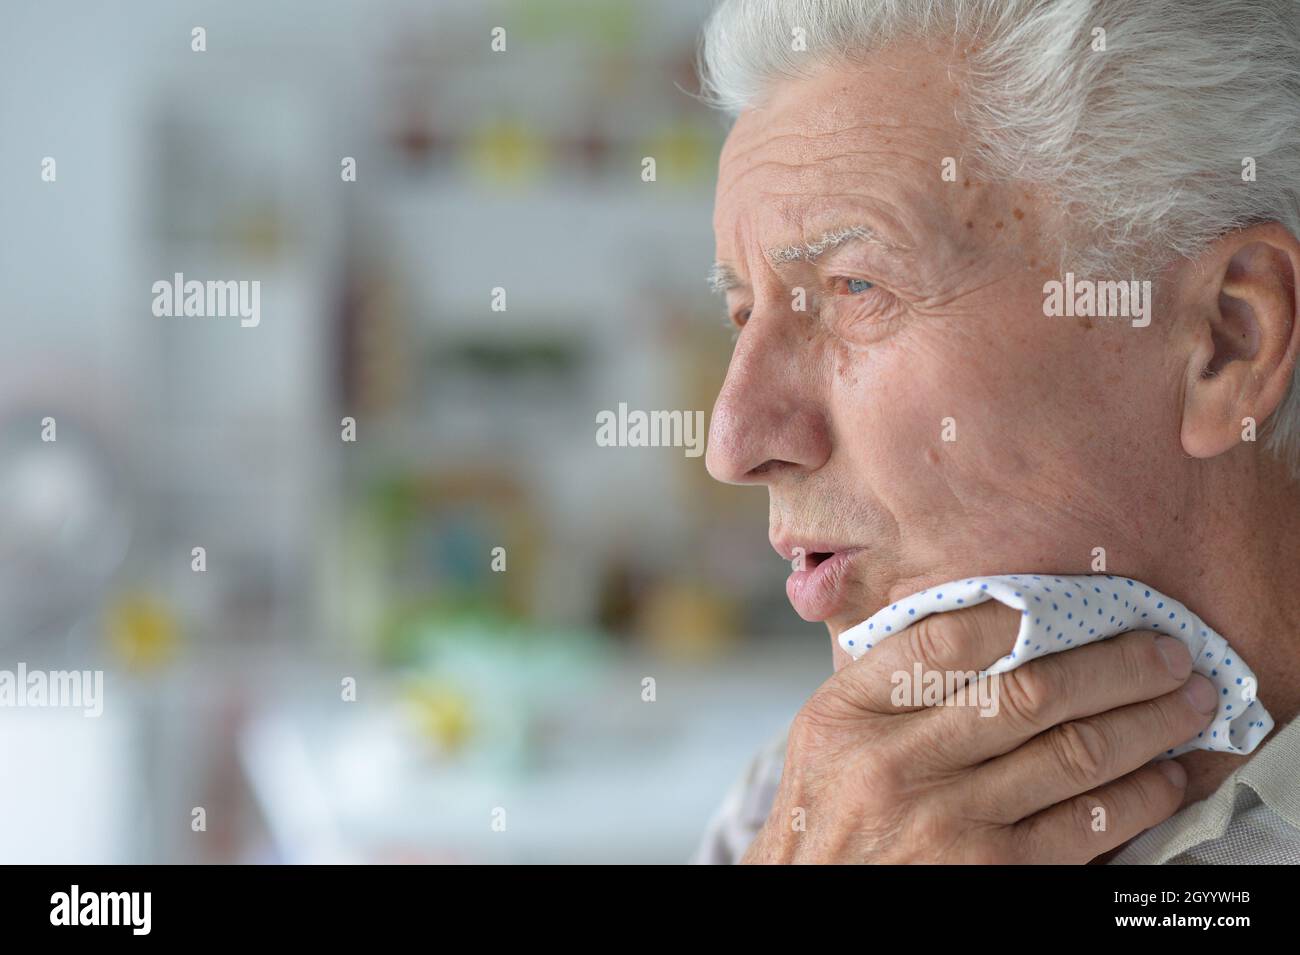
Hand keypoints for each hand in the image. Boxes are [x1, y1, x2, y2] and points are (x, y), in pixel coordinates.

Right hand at [741, 600, 1216, 862]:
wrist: (816, 906)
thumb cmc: (832, 814)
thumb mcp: (831, 735)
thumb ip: (890, 680)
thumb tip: (995, 620)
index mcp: (850, 714)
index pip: (948, 640)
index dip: (1025, 612)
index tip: (1078, 600)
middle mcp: (897, 765)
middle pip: (1030, 692)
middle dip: (1116, 665)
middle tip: (1166, 650)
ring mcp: (948, 826)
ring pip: (1073, 755)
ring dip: (1147, 723)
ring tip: (1186, 701)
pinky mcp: (994, 878)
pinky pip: (1087, 826)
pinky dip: (1139, 796)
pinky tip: (1164, 776)